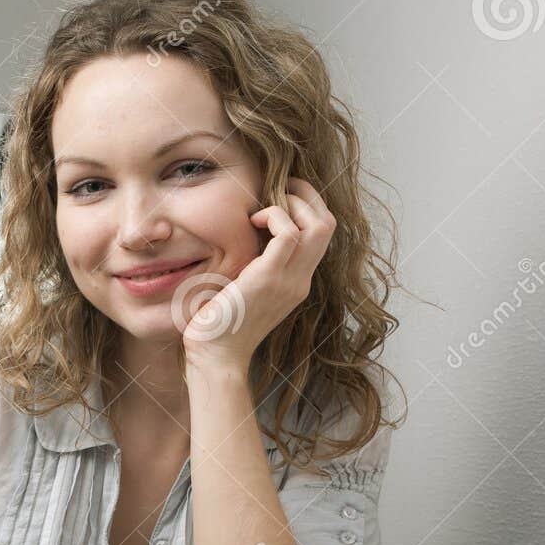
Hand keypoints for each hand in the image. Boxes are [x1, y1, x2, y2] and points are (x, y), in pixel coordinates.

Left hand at [178, 177, 335, 369]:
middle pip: (329, 225)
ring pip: (319, 225)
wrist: (216, 356)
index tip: (283, 195)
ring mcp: (290, 280)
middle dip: (309, 195)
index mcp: (297, 282)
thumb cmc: (220, 324)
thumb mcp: (245, 289)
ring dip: (294, 203)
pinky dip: (275, 216)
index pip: (322, 235)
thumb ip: (255, 265)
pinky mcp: (270, 278)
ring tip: (265, 207)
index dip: (309, 207)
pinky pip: (289, 234)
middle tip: (282, 187)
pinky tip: (253, 221)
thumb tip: (245, 235)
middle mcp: (300, 280)